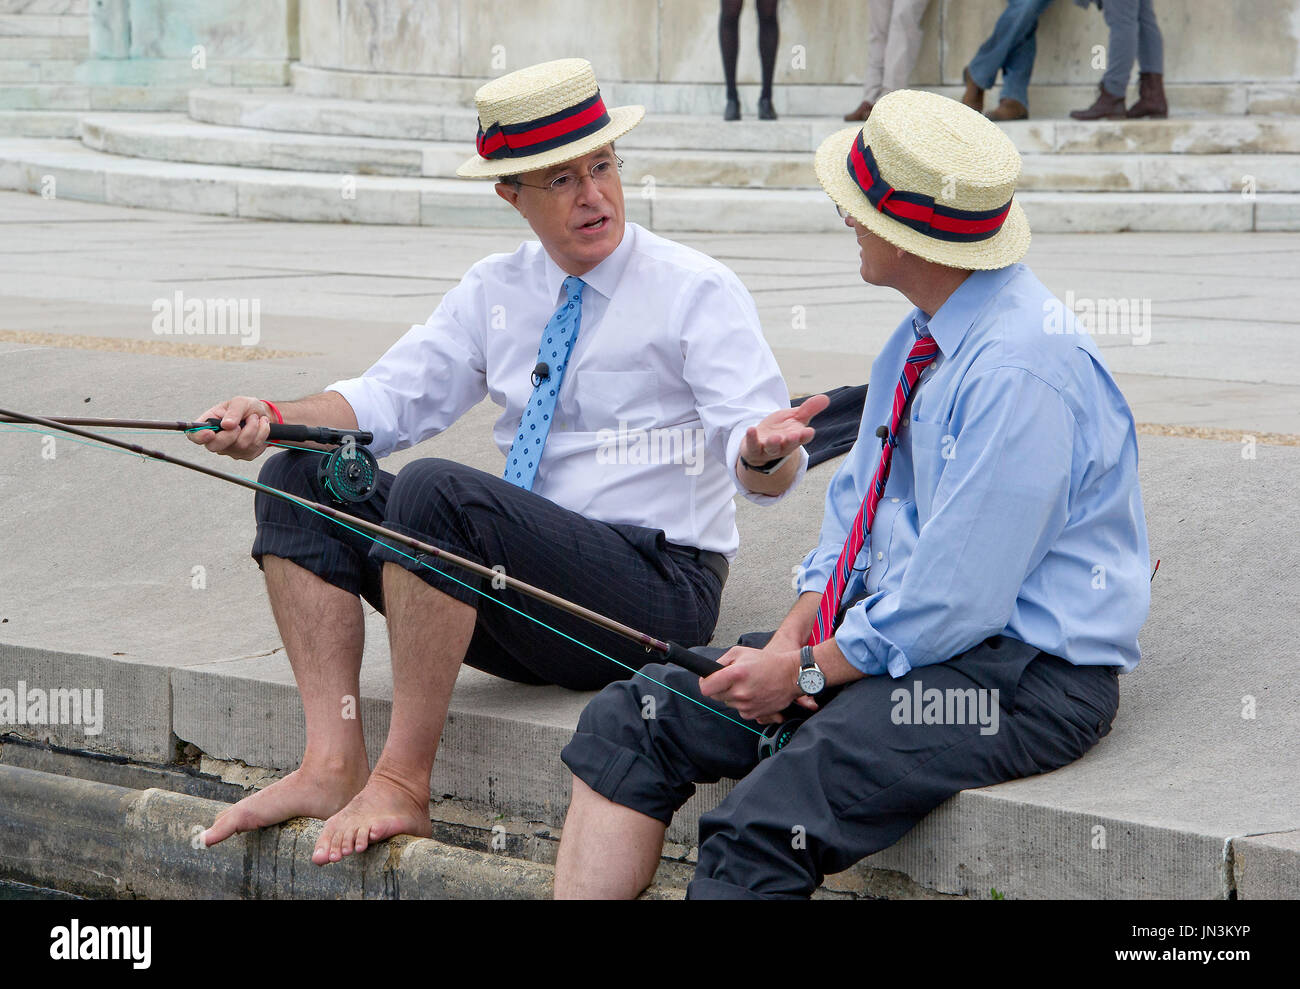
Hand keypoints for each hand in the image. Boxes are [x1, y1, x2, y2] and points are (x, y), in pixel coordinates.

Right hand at [187, 395, 271, 460]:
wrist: (263, 415)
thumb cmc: (246, 408)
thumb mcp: (240, 402)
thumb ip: (233, 411)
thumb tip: (227, 425)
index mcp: (208, 424)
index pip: (194, 435)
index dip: (199, 436)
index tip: (210, 433)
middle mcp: (216, 439)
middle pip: (214, 446)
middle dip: (231, 434)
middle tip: (240, 422)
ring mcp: (230, 450)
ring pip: (240, 446)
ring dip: (252, 428)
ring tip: (254, 418)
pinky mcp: (245, 455)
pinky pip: (253, 448)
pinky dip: (261, 433)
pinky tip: (261, 425)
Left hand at [699, 645, 819, 723]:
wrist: (791, 676)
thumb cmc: (767, 662)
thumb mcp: (741, 652)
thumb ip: (722, 662)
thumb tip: (709, 672)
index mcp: (736, 674)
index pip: (706, 687)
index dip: (705, 683)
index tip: (709, 681)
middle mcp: (740, 692)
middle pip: (716, 696)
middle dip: (721, 688)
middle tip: (734, 680)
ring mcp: (747, 705)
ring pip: (728, 703)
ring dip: (733, 696)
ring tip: (748, 685)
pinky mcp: (754, 714)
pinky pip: (740, 710)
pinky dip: (744, 704)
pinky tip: (754, 693)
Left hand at [740, 392, 829, 467]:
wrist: (761, 443)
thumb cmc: (782, 430)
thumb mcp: (795, 418)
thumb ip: (808, 409)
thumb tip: (825, 398)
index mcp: (795, 438)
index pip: (803, 438)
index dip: (806, 435)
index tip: (809, 431)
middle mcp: (783, 446)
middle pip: (788, 445)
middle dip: (792, 440)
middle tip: (795, 435)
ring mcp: (768, 449)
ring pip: (772, 448)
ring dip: (774, 443)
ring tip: (775, 437)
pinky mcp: (753, 449)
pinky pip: (752, 445)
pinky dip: (752, 438)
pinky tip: (751, 429)